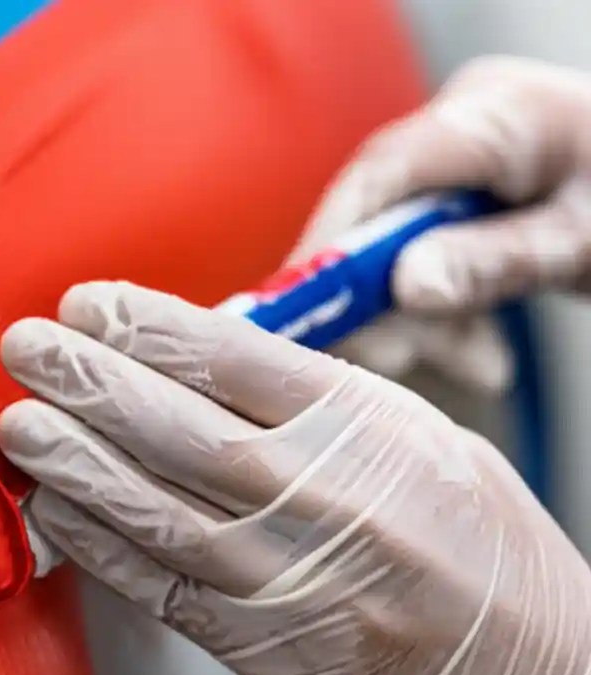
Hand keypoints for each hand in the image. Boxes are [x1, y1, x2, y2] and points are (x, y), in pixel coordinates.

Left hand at [0, 281, 590, 674]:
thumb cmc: (475, 544)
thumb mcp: (418, 435)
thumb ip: (313, 397)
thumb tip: (197, 358)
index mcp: (365, 427)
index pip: (234, 358)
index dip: (145, 325)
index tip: (88, 303)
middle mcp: (319, 496)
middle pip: (178, 426)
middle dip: (88, 381)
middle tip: (27, 346)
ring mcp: (284, 573)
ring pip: (155, 505)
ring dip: (74, 459)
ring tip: (19, 421)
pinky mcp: (256, 637)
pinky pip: (157, 581)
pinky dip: (96, 542)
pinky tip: (54, 505)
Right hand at [295, 56, 590, 392]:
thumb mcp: (586, 240)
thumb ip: (498, 259)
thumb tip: (406, 288)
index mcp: (497, 112)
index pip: (382, 170)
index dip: (331, 241)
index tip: (305, 307)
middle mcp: (464, 128)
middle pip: (379, 217)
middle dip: (383, 298)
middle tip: (397, 360)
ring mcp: (461, 163)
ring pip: (397, 249)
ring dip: (422, 320)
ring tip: (477, 367)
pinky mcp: (464, 199)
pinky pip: (424, 258)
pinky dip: (444, 313)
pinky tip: (481, 354)